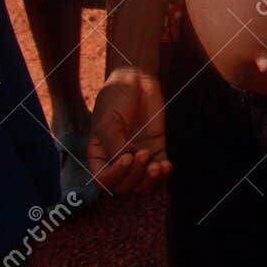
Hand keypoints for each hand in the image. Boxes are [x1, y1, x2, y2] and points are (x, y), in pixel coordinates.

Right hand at [86, 67, 171, 194]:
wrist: (136, 80)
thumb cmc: (115, 99)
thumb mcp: (108, 122)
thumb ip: (113, 145)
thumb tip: (124, 164)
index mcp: (99, 155)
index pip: (103, 180)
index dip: (115, 176)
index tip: (128, 157)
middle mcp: (117, 159)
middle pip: (124, 186)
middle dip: (135, 176)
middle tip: (143, 154)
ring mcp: (137, 155)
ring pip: (142, 184)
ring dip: (150, 181)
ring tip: (158, 166)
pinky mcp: (156, 148)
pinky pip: (160, 169)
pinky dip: (164, 173)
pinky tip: (167, 166)